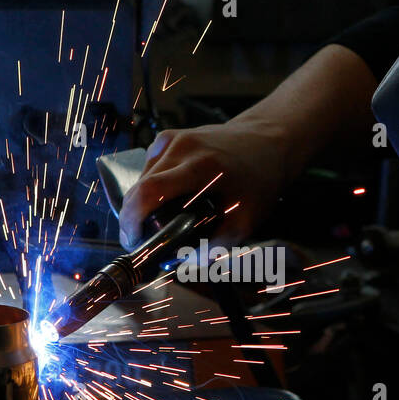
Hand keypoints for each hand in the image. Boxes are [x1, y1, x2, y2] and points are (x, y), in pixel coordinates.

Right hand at [118, 116, 295, 249]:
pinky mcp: (169, 137)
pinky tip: (169, 195)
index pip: (149, 191)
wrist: (266, 142)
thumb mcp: (246, 219)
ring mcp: (173, 139)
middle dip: (135, 218)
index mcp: (201, 167)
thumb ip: (217, 244)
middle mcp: (182, 148)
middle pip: (139, 188)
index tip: (133, 240)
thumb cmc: (260, 179)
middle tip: (145, 239)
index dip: (132, 220)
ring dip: (143, 203)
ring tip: (161, 219)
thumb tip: (187, 262)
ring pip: (141, 178)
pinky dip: (152, 186)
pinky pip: (149, 168)